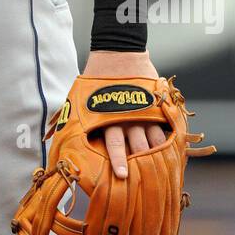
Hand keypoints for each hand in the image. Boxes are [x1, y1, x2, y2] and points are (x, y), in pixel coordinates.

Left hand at [82, 49, 167, 179]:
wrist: (118, 51)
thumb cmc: (95, 78)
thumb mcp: (80, 99)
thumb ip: (76, 121)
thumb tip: (60, 143)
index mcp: (107, 117)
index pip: (114, 145)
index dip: (119, 163)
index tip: (123, 178)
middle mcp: (127, 116)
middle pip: (137, 147)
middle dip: (142, 166)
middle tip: (148, 184)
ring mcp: (144, 111)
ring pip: (155, 140)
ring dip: (158, 157)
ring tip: (163, 173)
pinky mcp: (157, 105)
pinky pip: (166, 127)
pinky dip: (170, 141)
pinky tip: (174, 153)